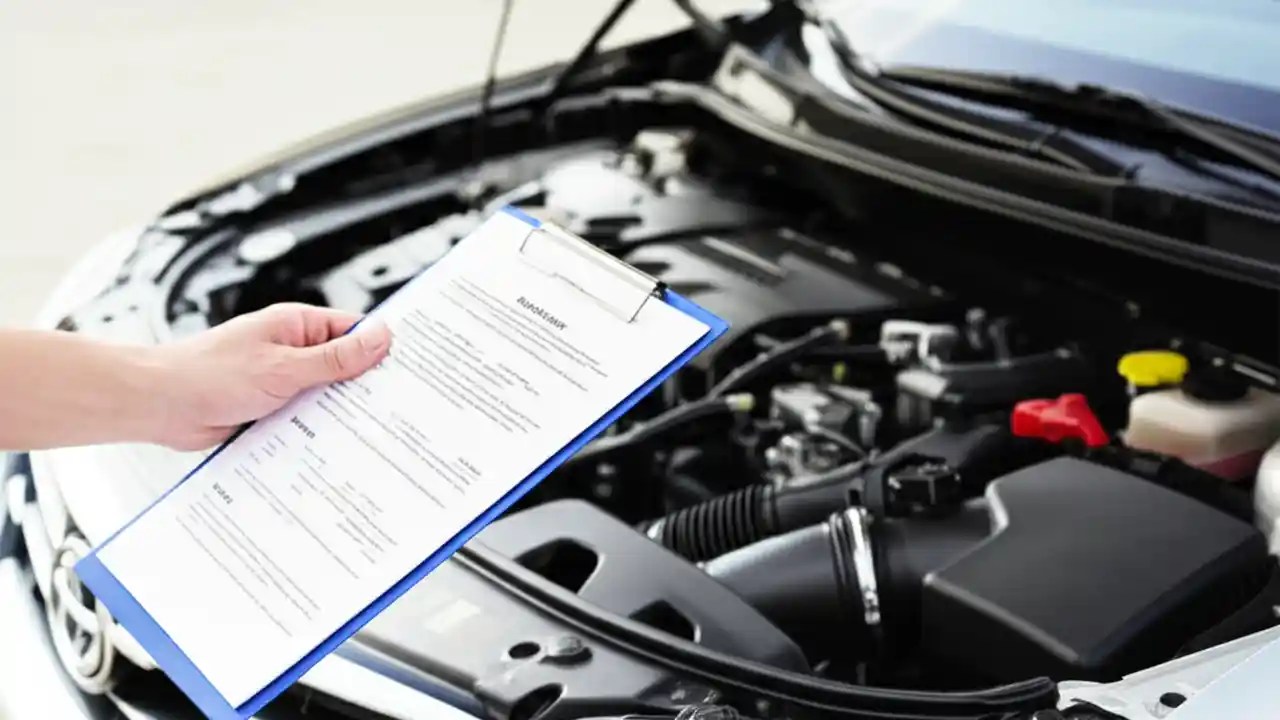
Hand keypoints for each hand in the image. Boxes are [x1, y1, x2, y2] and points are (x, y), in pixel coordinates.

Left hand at [148, 303, 391, 450]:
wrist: (158, 406)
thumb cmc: (206, 374)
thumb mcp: (282, 367)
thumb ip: (335, 358)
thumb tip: (380, 338)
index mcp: (297, 326)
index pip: (354, 331)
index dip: (380, 348)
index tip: (406, 368)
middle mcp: (292, 351)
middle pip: (345, 367)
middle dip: (363, 387)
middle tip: (391, 408)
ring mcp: (282, 381)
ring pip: (326, 396)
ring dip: (337, 413)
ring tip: (364, 431)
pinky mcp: (272, 409)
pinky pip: (306, 418)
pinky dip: (316, 430)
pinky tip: (330, 445)